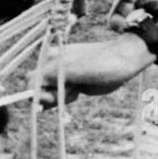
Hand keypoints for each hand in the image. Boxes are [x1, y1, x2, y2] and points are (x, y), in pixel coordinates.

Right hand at [35, 34, 155, 107]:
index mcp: (52, 59)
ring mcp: (63, 75)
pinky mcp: (72, 83)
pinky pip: (61, 96)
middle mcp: (54, 66)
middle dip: (52, 96)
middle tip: (71, 93)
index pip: (32, 80)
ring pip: (51, 94)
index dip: (38, 93)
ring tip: (78, 89)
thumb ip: (53, 77)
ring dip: (62, 98)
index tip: (52, 99)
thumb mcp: (77, 70)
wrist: (125, 61)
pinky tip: (80, 91)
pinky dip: (68, 98)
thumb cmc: (103, 63)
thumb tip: (33, 87)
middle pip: (40, 89)